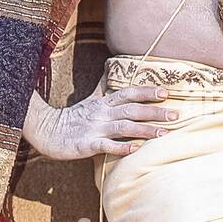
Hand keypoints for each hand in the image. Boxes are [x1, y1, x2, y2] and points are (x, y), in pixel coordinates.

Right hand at [23, 85, 177, 159]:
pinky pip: (106, 145)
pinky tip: (136, 149)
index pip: (129, 93)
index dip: (147, 92)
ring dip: (145, 130)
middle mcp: (102, 113)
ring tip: (164, 133)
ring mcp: (95, 128)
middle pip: (132, 110)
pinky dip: (122, 147)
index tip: (166, 92)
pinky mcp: (86, 144)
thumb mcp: (90, 100)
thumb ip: (104, 89)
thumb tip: (112, 72)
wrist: (46, 131)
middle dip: (155, 112)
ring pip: (124, 127)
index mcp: (103, 103)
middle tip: (176, 114)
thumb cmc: (72, 118)